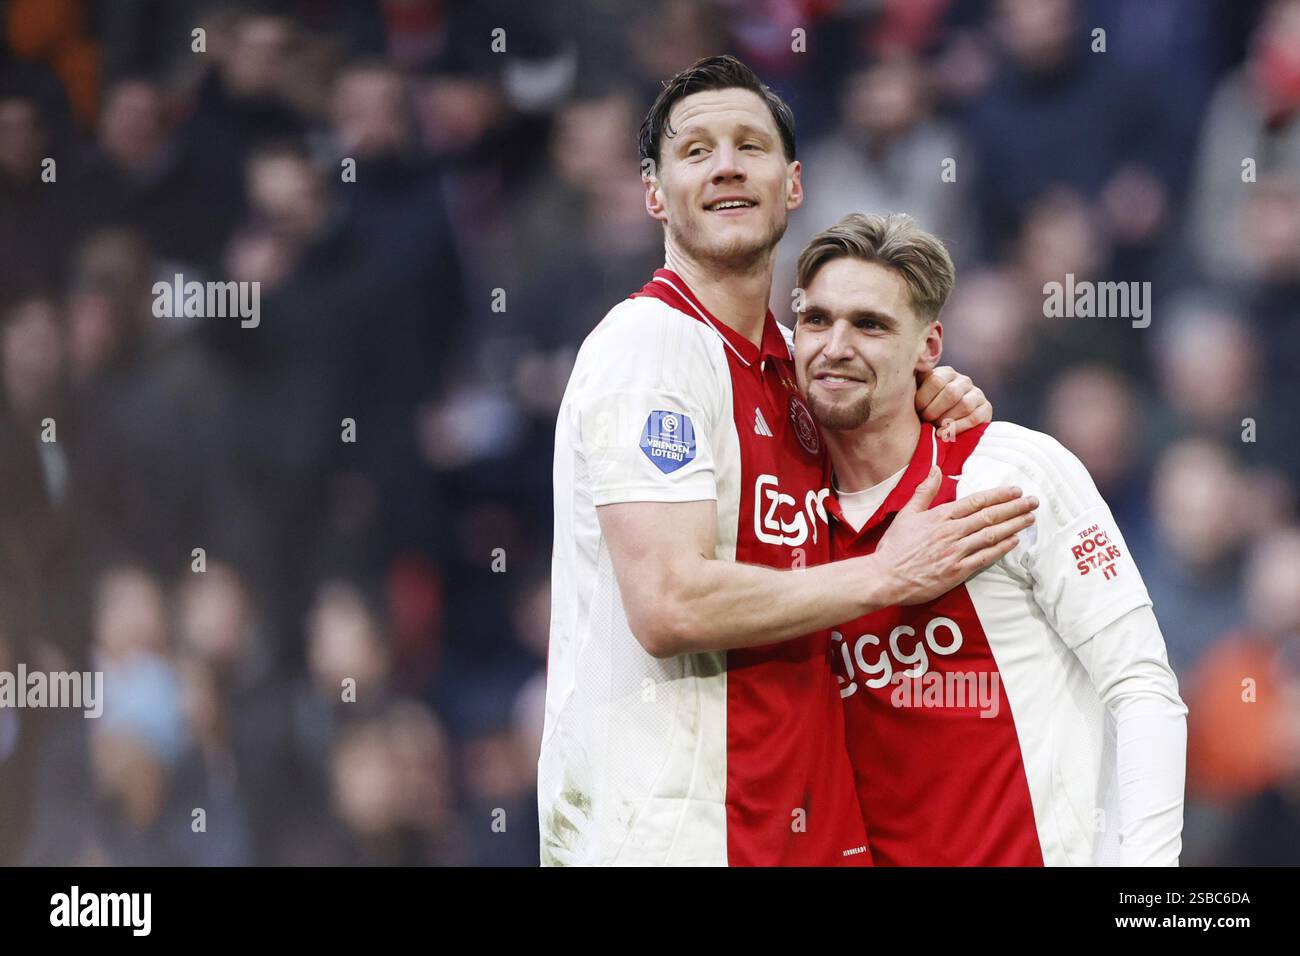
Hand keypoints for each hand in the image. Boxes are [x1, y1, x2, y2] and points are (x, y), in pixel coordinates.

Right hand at [869, 467, 1036, 605]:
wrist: (886, 577)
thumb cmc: (895, 547)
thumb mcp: (907, 513)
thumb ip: (925, 491)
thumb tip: (936, 469)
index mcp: (940, 516)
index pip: (976, 501)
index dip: (999, 495)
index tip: (1016, 490)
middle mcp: (951, 532)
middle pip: (990, 516)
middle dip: (1015, 507)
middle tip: (1033, 502)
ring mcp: (956, 552)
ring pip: (991, 535)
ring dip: (1014, 526)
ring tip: (1030, 519)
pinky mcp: (957, 571)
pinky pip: (985, 558)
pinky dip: (1001, 548)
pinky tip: (1014, 542)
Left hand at [916, 367, 989, 437]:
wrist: (942, 424)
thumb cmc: (925, 408)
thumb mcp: (916, 393)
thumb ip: (911, 382)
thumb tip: (901, 367)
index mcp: (945, 373)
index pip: (936, 380)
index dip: (924, 397)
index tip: (916, 409)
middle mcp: (963, 381)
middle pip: (951, 393)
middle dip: (934, 410)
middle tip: (925, 420)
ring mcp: (977, 394)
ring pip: (964, 405)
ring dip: (946, 419)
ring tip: (934, 427)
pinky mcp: (985, 409)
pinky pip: (975, 418)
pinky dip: (958, 427)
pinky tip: (944, 434)